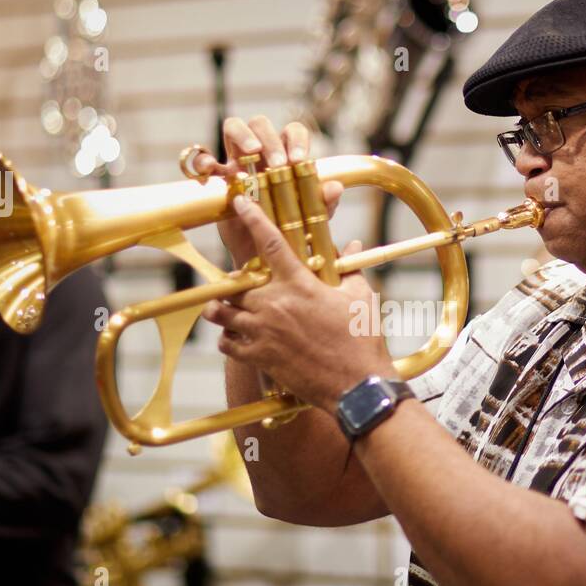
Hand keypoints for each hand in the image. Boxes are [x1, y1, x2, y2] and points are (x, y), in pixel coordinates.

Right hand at [189, 116, 343, 266]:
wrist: (263, 256)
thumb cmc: (289, 230)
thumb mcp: (309, 218)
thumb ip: (323, 202)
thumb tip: (335, 187)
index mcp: (286, 156)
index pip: (292, 132)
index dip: (295, 139)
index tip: (299, 160)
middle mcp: (261, 153)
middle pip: (261, 123)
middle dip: (270, 138)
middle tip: (278, 164)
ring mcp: (236, 160)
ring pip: (234, 127)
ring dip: (243, 135)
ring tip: (251, 153)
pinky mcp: (218, 178)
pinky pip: (204, 159)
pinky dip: (203, 159)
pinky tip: (210, 170)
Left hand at [201, 197, 393, 414]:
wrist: (357, 384)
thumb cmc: (362, 340)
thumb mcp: (360, 297)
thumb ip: (350, 268)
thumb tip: (351, 244)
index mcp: (298, 283)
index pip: (268, 241)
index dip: (252, 217)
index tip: (240, 201)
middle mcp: (274, 304)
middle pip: (235, 282)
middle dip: (235, 281)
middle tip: (242, 284)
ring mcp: (263, 331)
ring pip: (222, 313)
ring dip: (222, 309)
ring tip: (226, 309)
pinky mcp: (260, 357)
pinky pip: (228, 344)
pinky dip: (228, 339)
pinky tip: (237, 338)